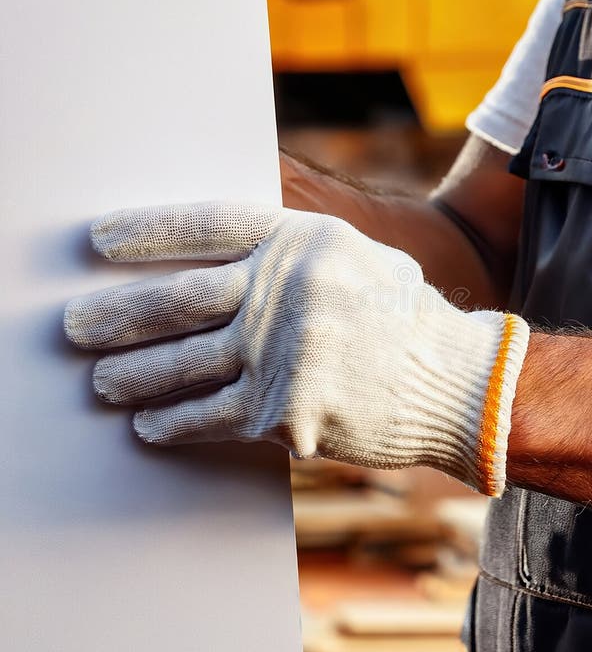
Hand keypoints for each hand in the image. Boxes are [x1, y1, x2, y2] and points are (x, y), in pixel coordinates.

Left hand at [64, 202, 528, 494]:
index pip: (205, 227)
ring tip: (101, 381)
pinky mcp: (284, 413)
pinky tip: (148, 425)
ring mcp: (283, 353)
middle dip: (115, 316)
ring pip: (183, 365)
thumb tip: (214, 263)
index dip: (147, 232)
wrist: (457, 383)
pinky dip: (172, 424)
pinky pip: (209, 418)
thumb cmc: (402, 319)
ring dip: (132, 376)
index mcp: (301, 242)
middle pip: (177, 301)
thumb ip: (290, 254)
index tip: (96, 241)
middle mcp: (285, 291)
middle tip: (73, 326)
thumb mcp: (352, 258)